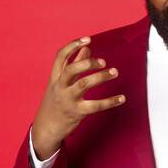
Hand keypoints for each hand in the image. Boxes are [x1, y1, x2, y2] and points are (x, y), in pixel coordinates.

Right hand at [30, 36, 126, 158]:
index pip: (60, 57)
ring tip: (114, 72)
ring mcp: (68, 100)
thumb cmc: (55, 102)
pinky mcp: (77, 112)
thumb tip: (86, 49)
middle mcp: (60, 87)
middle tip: (103, 62)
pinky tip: (121, 98)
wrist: (45, 128)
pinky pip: (96, 106)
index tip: (87, 39)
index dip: (73, 46)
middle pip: (71, 70)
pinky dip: (110, 101)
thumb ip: (73, 65)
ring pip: (84, 84)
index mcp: (55, 78)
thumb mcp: (60, 83)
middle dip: (87, 63)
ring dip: (101, 77)